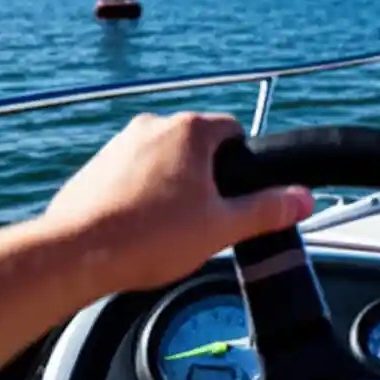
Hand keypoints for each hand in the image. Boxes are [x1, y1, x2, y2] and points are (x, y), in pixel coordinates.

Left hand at [41, 112, 314, 291]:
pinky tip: (138, 228)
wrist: (75, 253)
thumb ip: (266, 210)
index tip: (238, 194)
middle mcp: (153, 125)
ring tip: (167, 229)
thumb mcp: (222, 228)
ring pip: (162, 159)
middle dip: (205, 178)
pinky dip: (139, 194)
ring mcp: (119, 143)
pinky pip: (130, 173)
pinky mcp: (95, 166)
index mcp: (189, 131)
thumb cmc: (149, 237)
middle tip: (204, 219)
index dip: (242, 163)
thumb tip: (304, 198)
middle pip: (196, 145)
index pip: (233, 130)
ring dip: (171, 185)